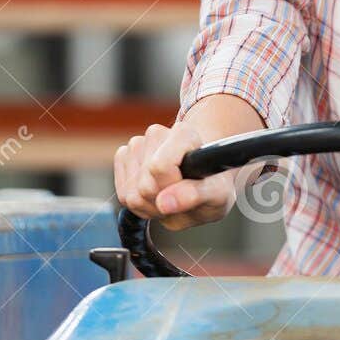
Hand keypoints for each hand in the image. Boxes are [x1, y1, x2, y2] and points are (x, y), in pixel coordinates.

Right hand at [114, 120, 236, 230]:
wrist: (199, 181)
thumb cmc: (211, 186)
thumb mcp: (218, 194)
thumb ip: (195, 195)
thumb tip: (164, 203)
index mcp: (184, 134)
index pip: (160, 167)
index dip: (171, 188)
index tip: (186, 191)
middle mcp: (156, 133)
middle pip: (144, 185)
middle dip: (161, 202)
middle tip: (180, 199)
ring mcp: (136, 144)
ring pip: (130, 194)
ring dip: (150, 205)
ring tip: (170, 197)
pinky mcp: (122, 157)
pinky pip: (122, 194)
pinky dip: (138, 204)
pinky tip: (156, 196)